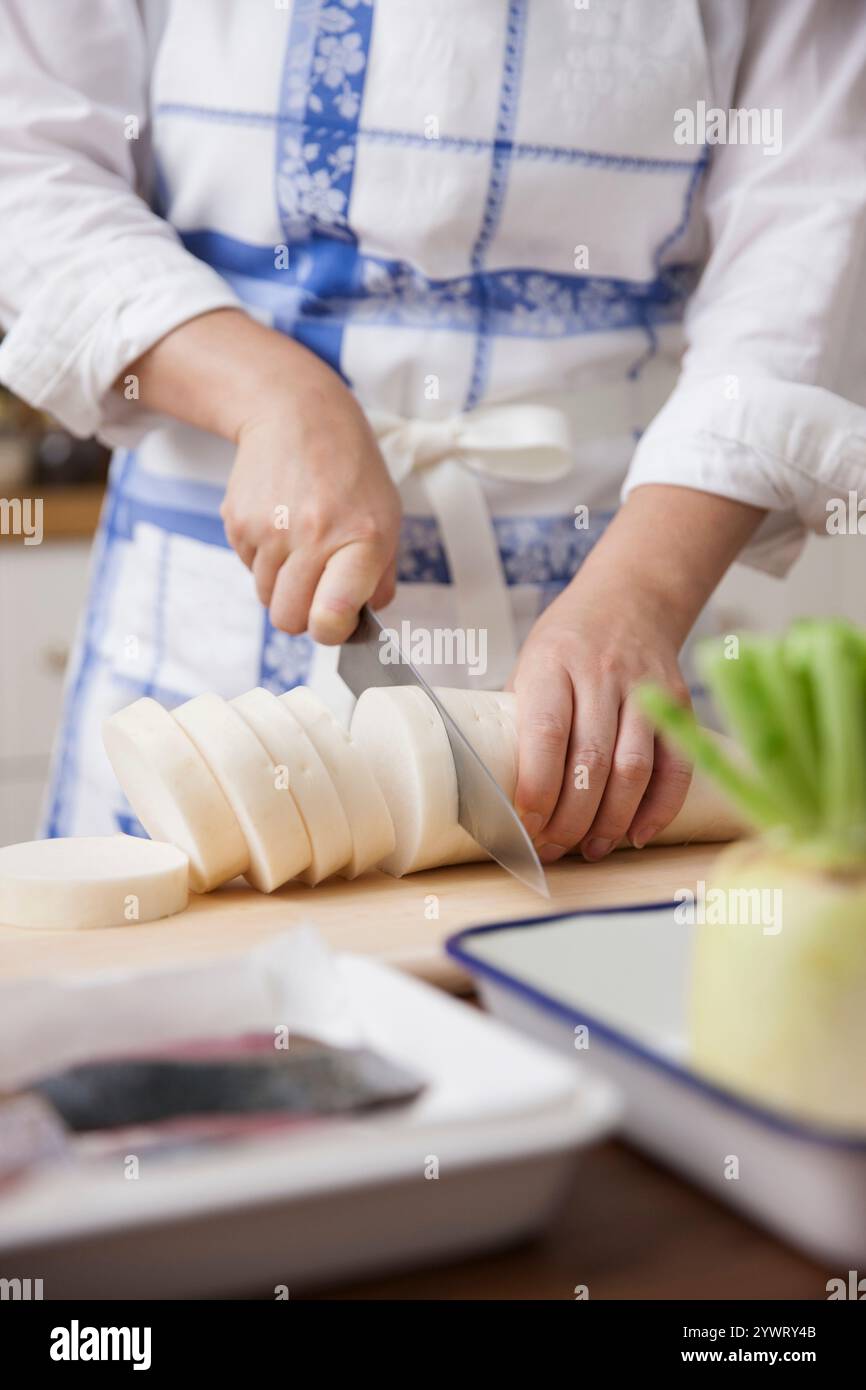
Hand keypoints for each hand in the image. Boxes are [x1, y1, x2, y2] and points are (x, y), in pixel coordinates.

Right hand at [221, 365, 400, 642]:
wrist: (296, 413)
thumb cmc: (350, 471)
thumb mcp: (387, 516)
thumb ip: (380, 576)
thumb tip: (360, 622)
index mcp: (361, 539)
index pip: (332, 613)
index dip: (331, 631)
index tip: (335, 622)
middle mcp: (313, 536)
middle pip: (289, 620)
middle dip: (302, 615)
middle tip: (316, 590)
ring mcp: (270, 529)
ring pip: (265, 598)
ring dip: (282, 584)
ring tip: (300, 543)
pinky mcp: (237, 521)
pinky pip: (247, 569)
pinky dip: (263, 559)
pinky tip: (280, 523)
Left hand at [510, 581, 692, 861]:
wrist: (630, 599)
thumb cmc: (567, 645)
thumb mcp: (530, 665)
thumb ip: (522, 722)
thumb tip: (501, 795)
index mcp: (553, 664)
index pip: (545, 732)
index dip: (537, 785)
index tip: (525, 824)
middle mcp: (601, 674)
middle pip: (590, 761)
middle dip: (570, 818)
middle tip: (552, 849)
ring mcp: (644, 689)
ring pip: (633, 769)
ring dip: (610, 821)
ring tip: (590, 849)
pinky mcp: (678, 703)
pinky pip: (676, 766)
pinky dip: (658, 808)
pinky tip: (635, 834)